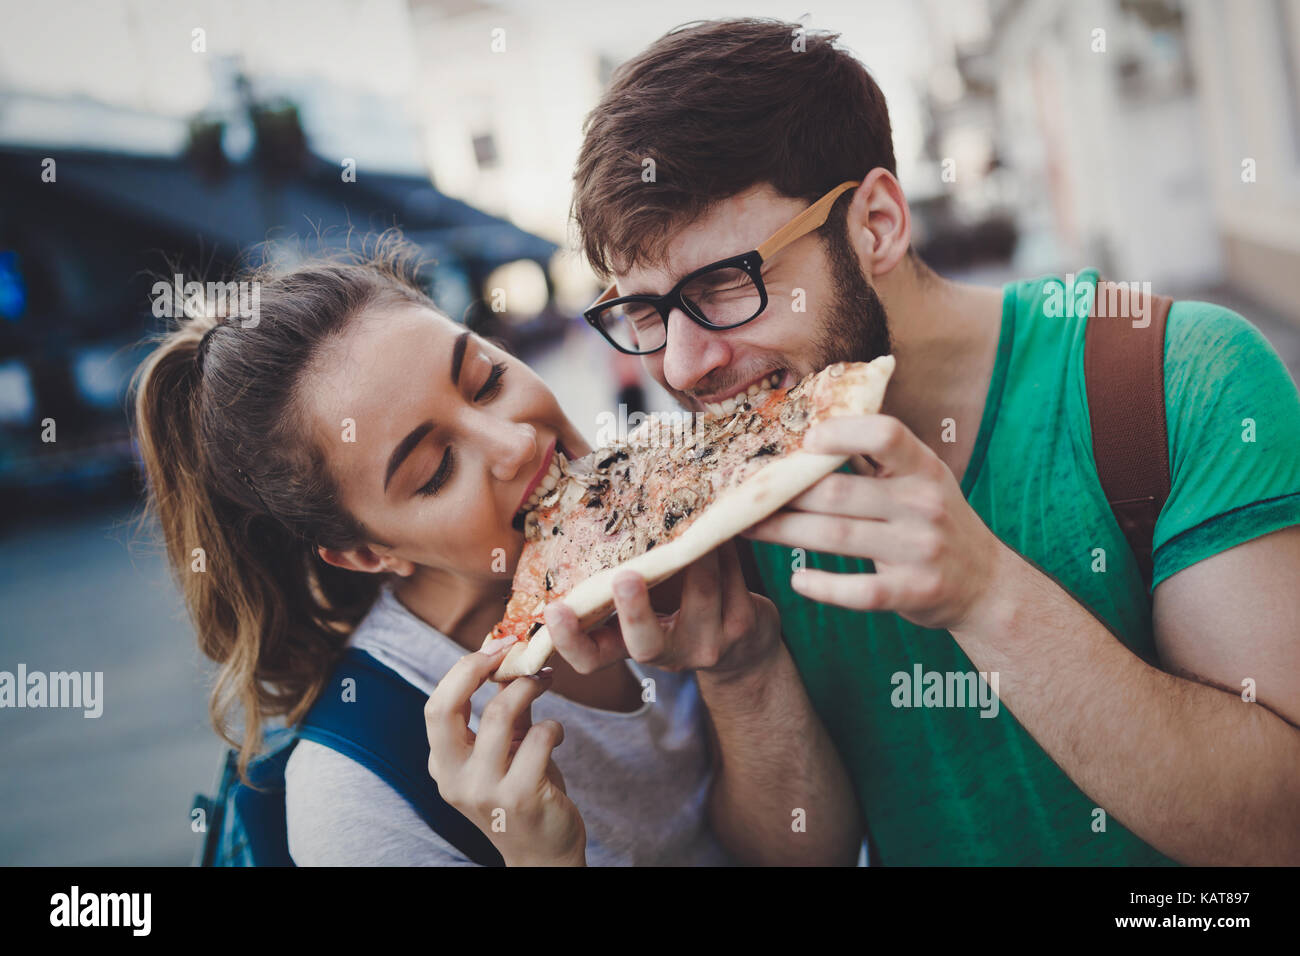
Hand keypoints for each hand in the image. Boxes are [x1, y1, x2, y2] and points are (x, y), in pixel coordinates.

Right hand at [424, 645, 585, 865]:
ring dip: (528, 687)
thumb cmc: (523, 793)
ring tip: (545, 681)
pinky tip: (558, 733)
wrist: (544, 856)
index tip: (496, 649)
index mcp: (444, 765)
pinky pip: (539, 738)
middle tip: (512, 652)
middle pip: (445, 708)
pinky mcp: (521, 797)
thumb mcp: (504, 753)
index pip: (436, 706)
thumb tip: (513, 660)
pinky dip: (554, 726)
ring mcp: (485, 791)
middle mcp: (454, 779)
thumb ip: (505, 713)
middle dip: (477, 668)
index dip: (464, 670)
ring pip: (498, 714)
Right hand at [544, 539, 781, 679]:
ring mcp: (708, 643)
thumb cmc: (678, 612)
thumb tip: (589, 513)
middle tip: (624, 577)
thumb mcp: (645, 605)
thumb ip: (620, 580)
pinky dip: (724, 549)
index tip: (553, 610)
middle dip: (635, 610)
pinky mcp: (743, 625)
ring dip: (696, 555)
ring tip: (692, 521)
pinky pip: (732, 579)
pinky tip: (720, 528)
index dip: (569, 640)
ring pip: (701, 595)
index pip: (590, 659)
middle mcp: (667, 653)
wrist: (745, 649)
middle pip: (646, 644)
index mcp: (630, 647)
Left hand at [742, 414, 1008, 632]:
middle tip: (746, 492)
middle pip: (838, 493)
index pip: (886, 434)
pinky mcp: (913, 591)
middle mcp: (923, 504)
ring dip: (784, 532)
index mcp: (924, 468)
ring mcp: (919, 550)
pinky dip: (823, 586)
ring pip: (836, 537)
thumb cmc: (935, 521)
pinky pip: (859, 590)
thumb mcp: (921, 478)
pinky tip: (797, 580)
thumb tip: (811, 427)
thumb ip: (877, 456)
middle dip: (785, 493)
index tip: (804, 440)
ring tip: (748, 527)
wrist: (984, 583)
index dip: (841, 433)